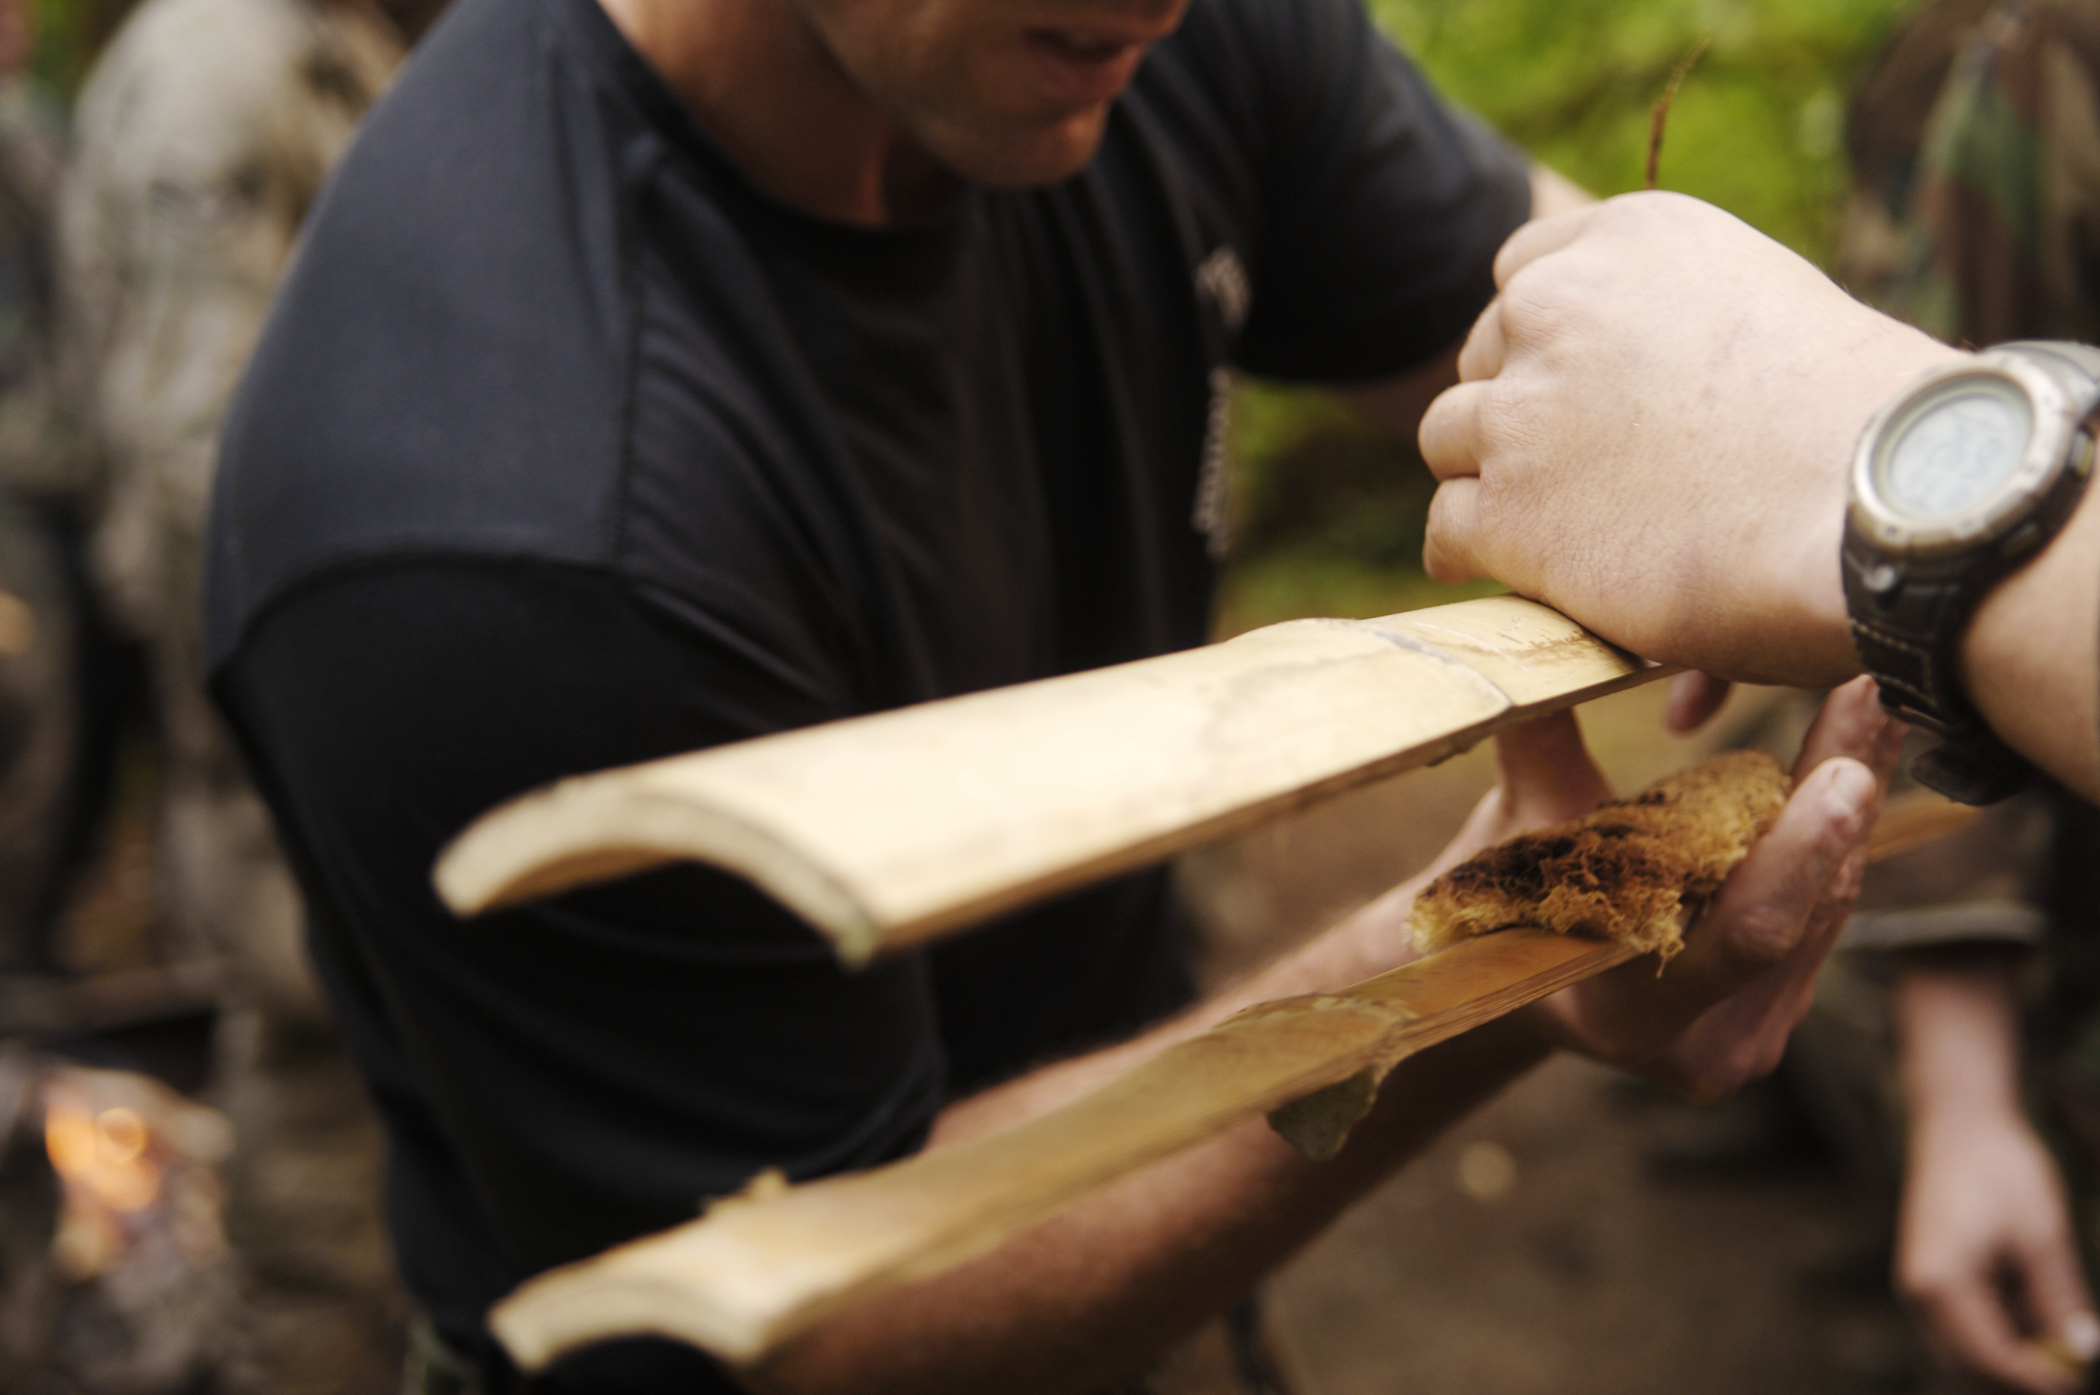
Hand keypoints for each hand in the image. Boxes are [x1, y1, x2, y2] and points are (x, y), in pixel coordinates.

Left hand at [1417, 192, 1962, 685]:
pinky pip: (1444, 529)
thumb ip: (1678, 324)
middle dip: (1517, 407)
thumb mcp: (1767, 306)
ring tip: (1541, 521)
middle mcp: (1555, 306)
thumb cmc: (1867, 424)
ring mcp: (1520, 411)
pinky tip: (1501, 572)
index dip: (1545, 341)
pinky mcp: (1505, 512)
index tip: (1573, 386)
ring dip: (1488, 476)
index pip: (1527, 274)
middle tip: (1565, 465)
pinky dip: (1471, 554)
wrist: (1886, 506)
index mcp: (1628, 236)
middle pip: (1484, 358)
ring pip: (1449, 438)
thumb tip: (1639, 383)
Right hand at [1510, 676, 1902, 1098]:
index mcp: (1627, 1013)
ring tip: (1877, 706)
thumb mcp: (1511, 829)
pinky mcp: (1781, 1010)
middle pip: (1808, 910)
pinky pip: (1824, 913)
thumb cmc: (1497, 899)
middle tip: (1874, 693)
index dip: (1802, 852)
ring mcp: (1753, 1036)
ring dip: (1854, 804)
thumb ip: (1541, 754)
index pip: (1746, 933)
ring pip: (1829, 906)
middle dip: (1845, 795)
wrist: (1506, 981)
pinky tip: (1857, 759)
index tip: (1845, 769)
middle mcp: (1706, 1045)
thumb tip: (1541, 657)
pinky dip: (1836, 836)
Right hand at [1899, 1108, 2097, 1392]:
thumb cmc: (2001, 1171)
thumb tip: (2083, 1352)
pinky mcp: (1931, 1278)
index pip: (1991, 1360)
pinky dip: (2000, 1337)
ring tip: (2057, 1340)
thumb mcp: (2042, 1236)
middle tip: (2074, 1373)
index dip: (2039, 1381)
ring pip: (1965, 1353)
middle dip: (2021, 1378)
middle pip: (1970, 1367)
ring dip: (2010, 1359)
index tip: (2081, 1383)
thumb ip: (2059, 1300)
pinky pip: (1964, 1329)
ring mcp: (1921, 1287)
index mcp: (1941, 1285)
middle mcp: (1919, 1293)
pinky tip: (2033, 1313)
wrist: (1959, 1124)